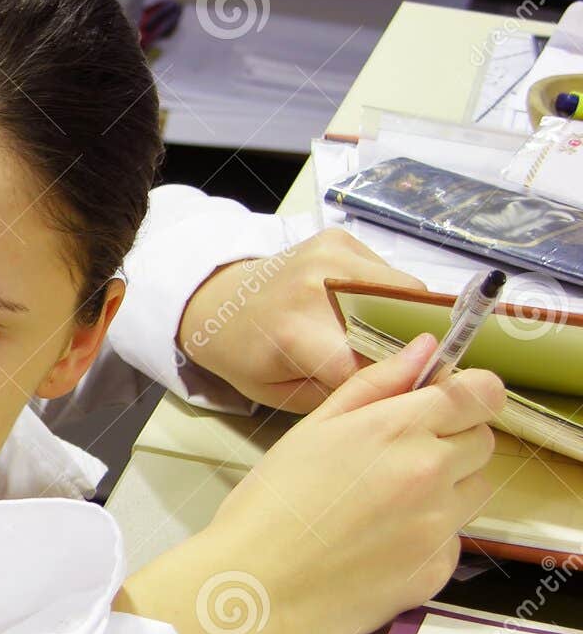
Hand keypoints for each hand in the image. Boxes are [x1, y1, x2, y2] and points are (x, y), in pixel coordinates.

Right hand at [117, 334, 504, 633]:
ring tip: (384, 503)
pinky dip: (426, 537)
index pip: (482, 393)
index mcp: (398, 430)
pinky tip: (376, 543)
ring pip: (474, 491)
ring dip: (446, 488)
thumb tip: (425, 350)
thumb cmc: (268, 507)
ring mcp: (439, 526)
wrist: (254, 588)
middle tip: (397, 458)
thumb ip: (374, 385)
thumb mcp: (311, 430)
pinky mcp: (437, 569)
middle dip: (452, 441)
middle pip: (483, 441)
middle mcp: (431, 474)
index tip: (448, 403)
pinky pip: (452, 539)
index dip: (469, 394)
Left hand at [177, 227, 425, 412]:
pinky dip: (387, 294)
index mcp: (297, 332)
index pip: (373, 362)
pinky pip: (389, 272)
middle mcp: (318, 286)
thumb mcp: (282, 394)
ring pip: (408, 290)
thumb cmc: (247, 357)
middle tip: (407, 364)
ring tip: (381, 335)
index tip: (415, 392)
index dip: (402, 379)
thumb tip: (402, 384)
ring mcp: (332, 255)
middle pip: (404, 319)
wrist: (218, 301)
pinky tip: (359, 308)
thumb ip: (339, 393)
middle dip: (413, 346)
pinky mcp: (339, 238)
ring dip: (405, 316)